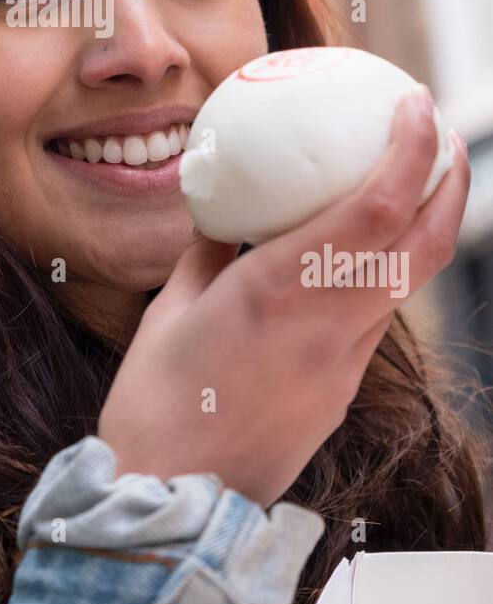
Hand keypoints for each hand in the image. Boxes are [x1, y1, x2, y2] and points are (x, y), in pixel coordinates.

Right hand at [97, 87, 469, 508]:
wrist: (171, 499)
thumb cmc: (156, 402)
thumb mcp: (172, 306)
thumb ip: (208, 248)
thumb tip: (226, 207)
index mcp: (279, 291)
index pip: (376, 209)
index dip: (410, 151)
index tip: (414, 104)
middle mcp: (327, 326)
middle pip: (423, 247)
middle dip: (448, 183)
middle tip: (441, 136)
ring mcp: (342, 366)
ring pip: (407, 284)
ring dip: (424, 226)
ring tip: (411, 184)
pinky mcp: (340, 394)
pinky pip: (374, 319)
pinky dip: (383, 273)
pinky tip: (356, 257)